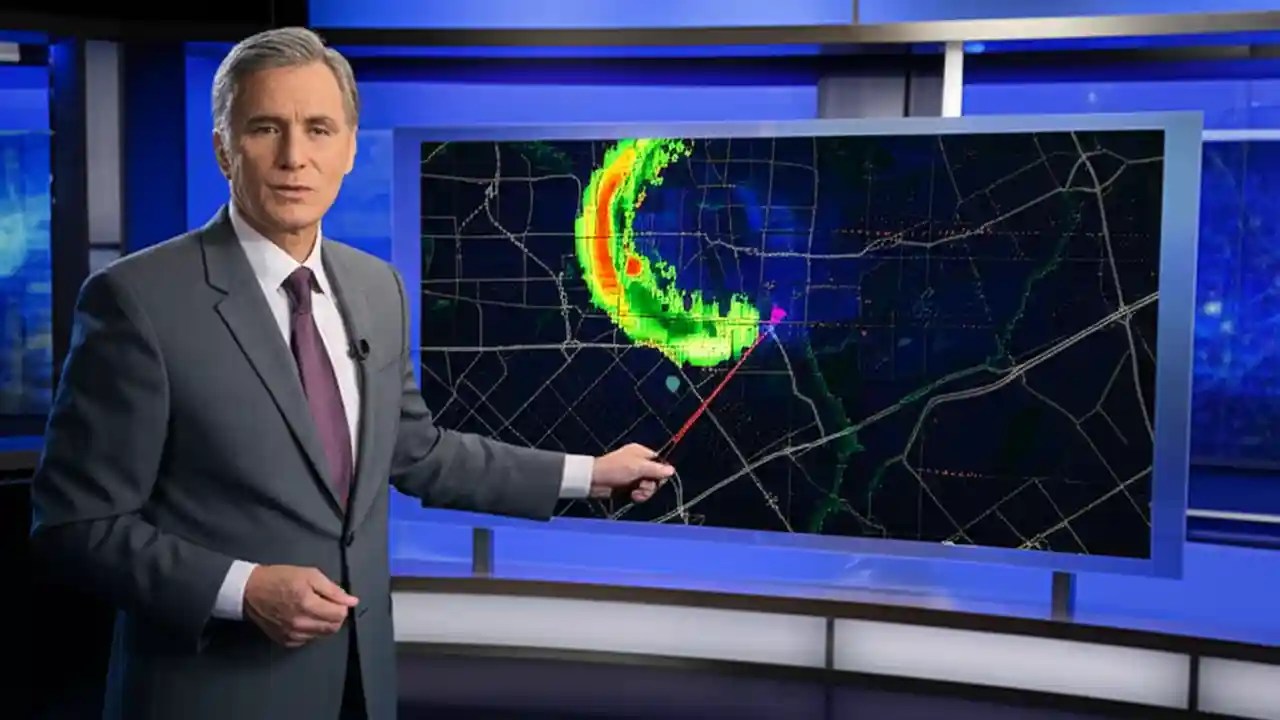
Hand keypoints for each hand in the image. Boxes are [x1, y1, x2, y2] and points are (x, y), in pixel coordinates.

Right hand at [243, 565, 358, 647]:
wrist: (250, 591)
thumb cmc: (279, 579)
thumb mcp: (309, 575)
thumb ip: (333, 589)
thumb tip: (352, 601)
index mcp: (307, 604)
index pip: (339, 615)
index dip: (343, 606)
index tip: (338, 600)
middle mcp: (300, 623)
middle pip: (333, 628)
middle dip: (335, 616)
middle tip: (327, 603)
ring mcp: (292, 634)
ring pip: (322, 635)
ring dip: (323, 623)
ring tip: (312, 608)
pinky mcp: (285, 641)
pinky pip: (308, 639)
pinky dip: (311, 630)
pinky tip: (303, 617)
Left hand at [590, 443, 674, 501]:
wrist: (594, 481)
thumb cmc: (615, 469)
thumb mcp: (638, 467)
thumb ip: (656, 470)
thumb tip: (672, 470)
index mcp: (641, 453)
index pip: (660, 462)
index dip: (661, 472)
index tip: (657, 478)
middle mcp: (639, 463)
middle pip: (656, 476)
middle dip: (650, 484)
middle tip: (642, 486)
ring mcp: (633, 476)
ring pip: (649, 486)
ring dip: (644, 492)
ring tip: (635, 493)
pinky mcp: (628, 487)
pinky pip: (640, 492)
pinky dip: (638, 496)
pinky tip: (632, 496)